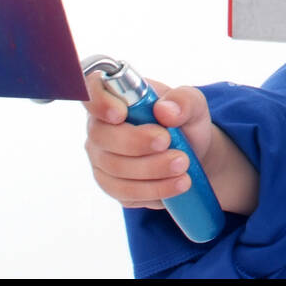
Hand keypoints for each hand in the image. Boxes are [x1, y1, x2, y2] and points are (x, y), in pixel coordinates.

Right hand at [83, 73, 215, 210]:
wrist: (191, 152)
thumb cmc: (184, 120)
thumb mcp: (193, 103)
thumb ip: (183, 100)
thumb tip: (165, 111)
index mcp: (116, 97)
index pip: (92, 93)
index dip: (99, 103)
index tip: (121, 114)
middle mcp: (101, 127)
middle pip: (101, 136)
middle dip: (136, 142)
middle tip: (167, 141)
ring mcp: (102, 158)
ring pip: (114, 168)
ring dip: (151, 168)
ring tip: (183, 164)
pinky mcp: (112, 186)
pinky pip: (125, 192)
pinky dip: (153, 189)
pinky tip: (176, 184)